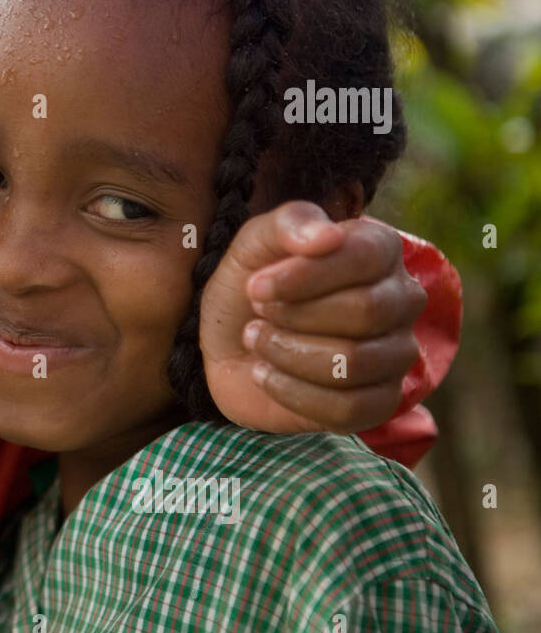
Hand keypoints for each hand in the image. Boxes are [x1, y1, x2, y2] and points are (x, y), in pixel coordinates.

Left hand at [202, 201, 426, 433]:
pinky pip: (349, 408)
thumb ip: (288, 224)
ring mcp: (397, 354)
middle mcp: (401, 300)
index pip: (365, 257)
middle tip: (258, 313)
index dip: (305, 275)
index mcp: (380, 249)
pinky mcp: (380, 402)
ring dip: (287, 353)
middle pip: (366, 311)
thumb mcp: (255, 244)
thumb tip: (328, 235)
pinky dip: (292, 392)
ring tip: (258, 340)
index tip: (255, 286)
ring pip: (354, 362)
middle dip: (294, 315)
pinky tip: (265, 374)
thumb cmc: (252, 287)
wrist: (230, 345)